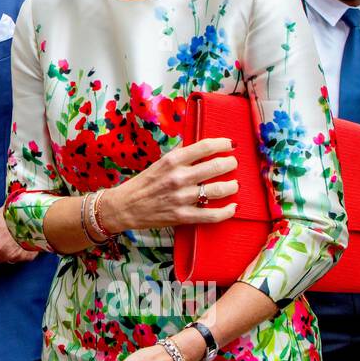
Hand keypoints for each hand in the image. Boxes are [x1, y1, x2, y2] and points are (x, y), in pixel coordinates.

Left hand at [0, 208, 37, 271]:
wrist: (33, 211)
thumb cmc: (9, 215)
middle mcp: (7, 256)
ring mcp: (20, 257)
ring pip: (6, 260)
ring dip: (5, 253)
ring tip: (9, 237)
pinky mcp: (30, 256)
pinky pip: (19, 258)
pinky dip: (17, 252)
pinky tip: (19, 240)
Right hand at [104, 138, 237, 232]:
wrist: (125, 207)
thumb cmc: (144, 183)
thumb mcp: (160, 163)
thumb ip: (181, 155)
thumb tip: (202, 146)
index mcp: (172, 160)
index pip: (205, 147)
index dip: (223, 144)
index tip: (230, 144)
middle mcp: (178, 177)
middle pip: (216, 166)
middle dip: (231, 164)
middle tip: (233, 164)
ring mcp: (181, 198)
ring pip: (218, 190)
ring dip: (232, 186)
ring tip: (234, 184)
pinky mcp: (183, 216)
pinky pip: (212, 215)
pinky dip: (227, 211)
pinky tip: (232, 207)